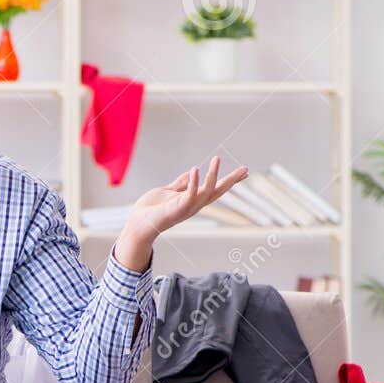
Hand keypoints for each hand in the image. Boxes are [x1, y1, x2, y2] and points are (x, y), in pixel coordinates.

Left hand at [123, 154, 248, 242]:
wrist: (138, 224)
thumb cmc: (151, 210)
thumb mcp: (169, 192)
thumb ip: (180, 184)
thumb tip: (192, 172)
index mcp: (193, 201)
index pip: (215, 189)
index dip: (229, 180)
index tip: (244, 171)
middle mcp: (194, 205)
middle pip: (218, 192)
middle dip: (231, 181)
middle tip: (245, 169)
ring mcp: (187, 208)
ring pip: (206, 191)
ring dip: (213, 174)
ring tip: (217, 158)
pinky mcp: (177, 209)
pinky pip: (189, 194)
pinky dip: (193, 182)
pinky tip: (195, 168)